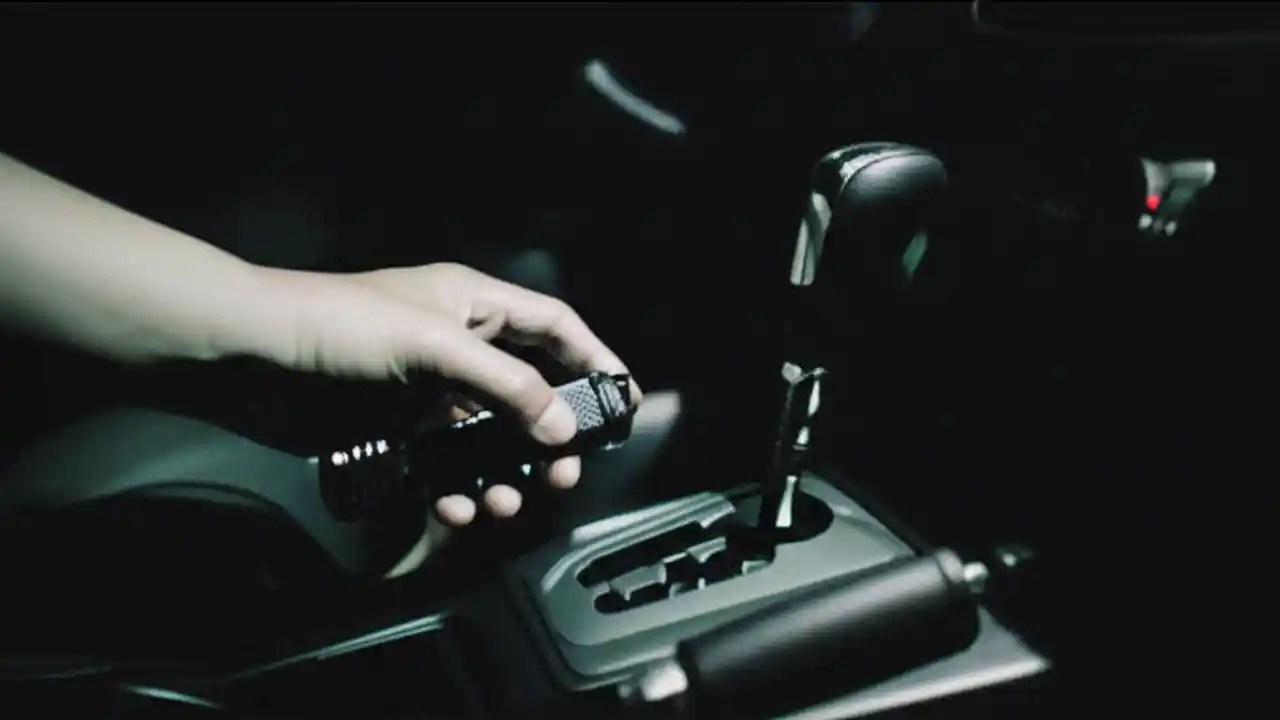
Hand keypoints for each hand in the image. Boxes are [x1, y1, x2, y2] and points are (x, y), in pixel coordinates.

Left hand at [258, 262, 640, 525]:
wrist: (249, 357)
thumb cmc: (342, 327)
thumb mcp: (435, 346)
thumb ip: (507, 386)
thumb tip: (561, 428)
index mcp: (473, 306)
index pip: (555, 327)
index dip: (595, 360)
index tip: (624, 403)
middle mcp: (458, 348)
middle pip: (529, 392)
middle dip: (551, 435)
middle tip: (563, 471)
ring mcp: (428, 392)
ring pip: (489, 438)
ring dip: (505, 471)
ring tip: (506, 499)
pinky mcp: (397, 431)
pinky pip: (446, 466)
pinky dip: (458, 488)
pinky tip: (456, 506)